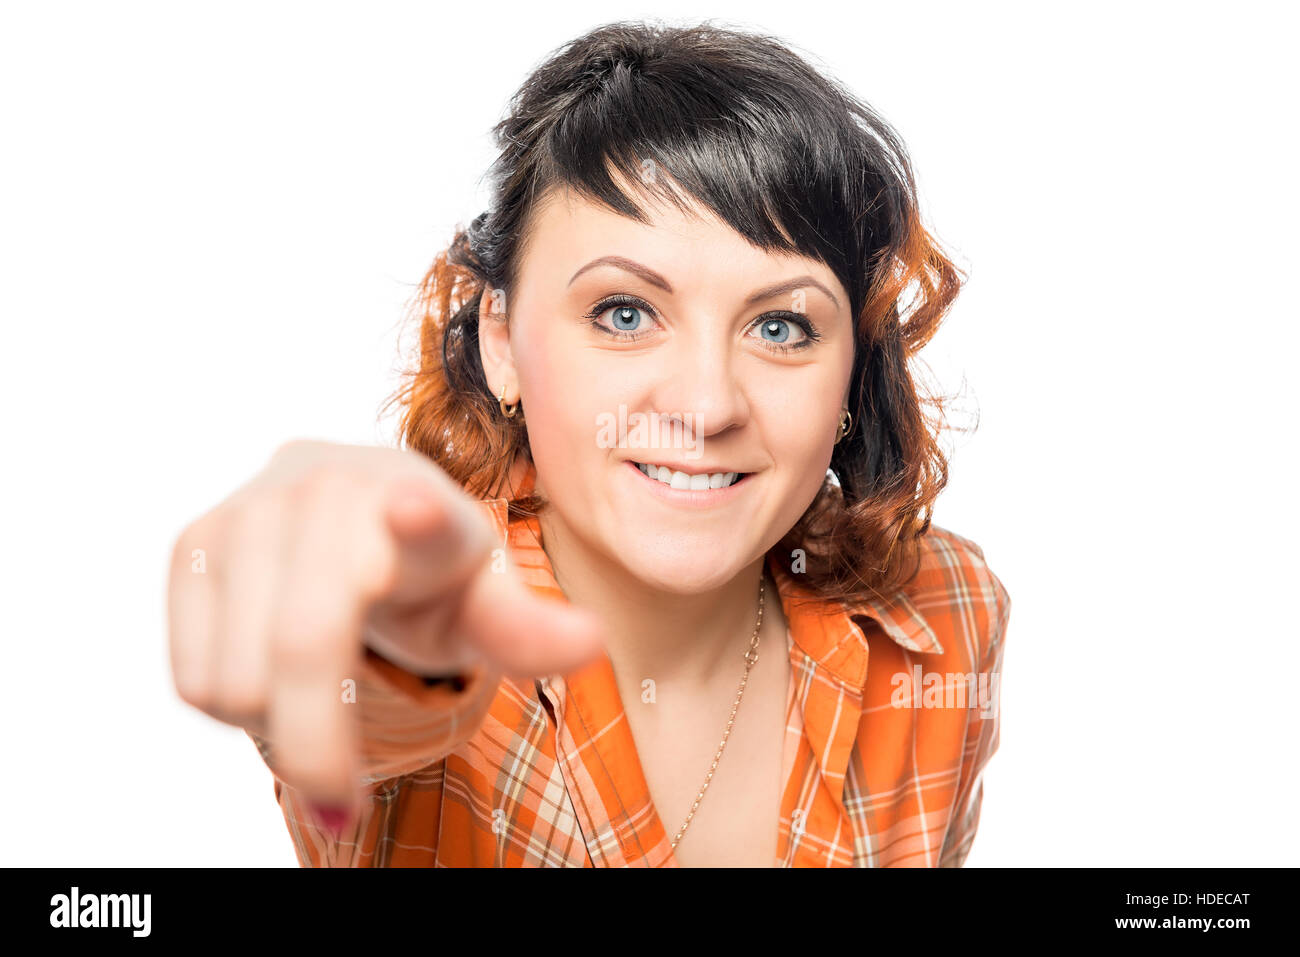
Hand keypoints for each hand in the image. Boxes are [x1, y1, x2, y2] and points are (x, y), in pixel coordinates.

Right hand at [167, 439, 603, 810]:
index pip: (413, 504)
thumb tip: (590, 643)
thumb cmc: (430, 574)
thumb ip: (524, 630)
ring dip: (276, 720)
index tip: (413, 511)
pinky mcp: (195, 540)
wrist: (355, 518)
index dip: (413, 513)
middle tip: (343, 805)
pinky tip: (276, 674)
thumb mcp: (480, 607)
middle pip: (305, 644)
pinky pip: (193, 675)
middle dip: (319, 746)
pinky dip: (235, 705)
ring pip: (235, 674)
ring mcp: (251, 507)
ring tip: (323, 695)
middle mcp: (328, 486)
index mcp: (421, 500)